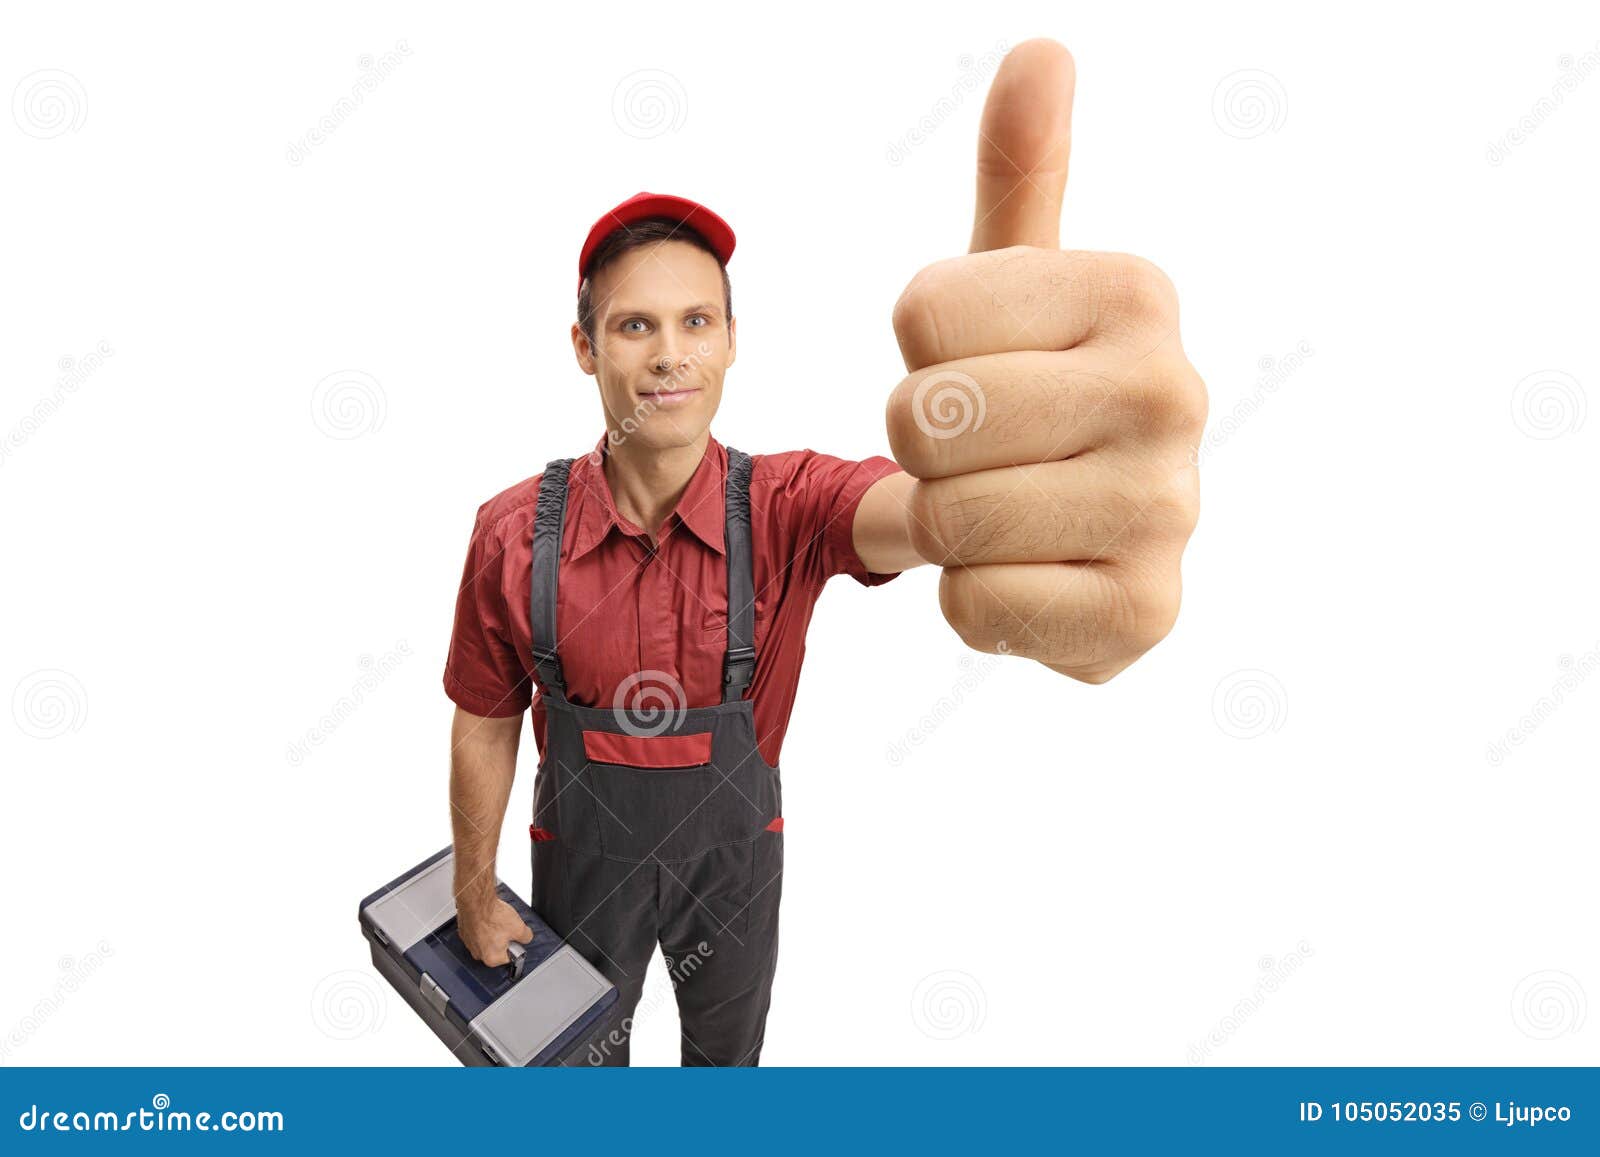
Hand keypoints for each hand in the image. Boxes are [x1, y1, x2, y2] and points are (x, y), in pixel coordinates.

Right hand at [457, 897, 532, 967]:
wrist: (476, 901)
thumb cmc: (493, 916)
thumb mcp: (519, 928)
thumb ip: (526, 937)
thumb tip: (526, 937)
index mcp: (492, 958)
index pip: (508, 958)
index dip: (515, 946)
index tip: (515, 938)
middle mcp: (478, 954)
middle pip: (496, 949)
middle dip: (502, 939)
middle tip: (506, 928)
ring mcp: (469, 943)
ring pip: (486, 940)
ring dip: (491, 933)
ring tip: (497, 920)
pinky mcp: (464, 932)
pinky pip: (477, 932)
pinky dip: (482, 927)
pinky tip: (487, 917)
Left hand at [886, 39, 1205, 683]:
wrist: (1094, 539)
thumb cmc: (1034, 393)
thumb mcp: (1019, 286)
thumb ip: (1018, 178)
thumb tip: (1039, 53)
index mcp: (1136, 292)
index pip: (920, 317)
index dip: (919, 357)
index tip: (980, 367)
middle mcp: (1173, 391)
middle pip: (924, 416)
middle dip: (922, 448)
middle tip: (980, 452)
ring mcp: (1170, 509)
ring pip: (945, 516)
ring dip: (943, 526)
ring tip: (1003, 511)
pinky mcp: (1145, 612)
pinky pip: (973, 603)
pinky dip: (973, 600)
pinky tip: (1031, 576)